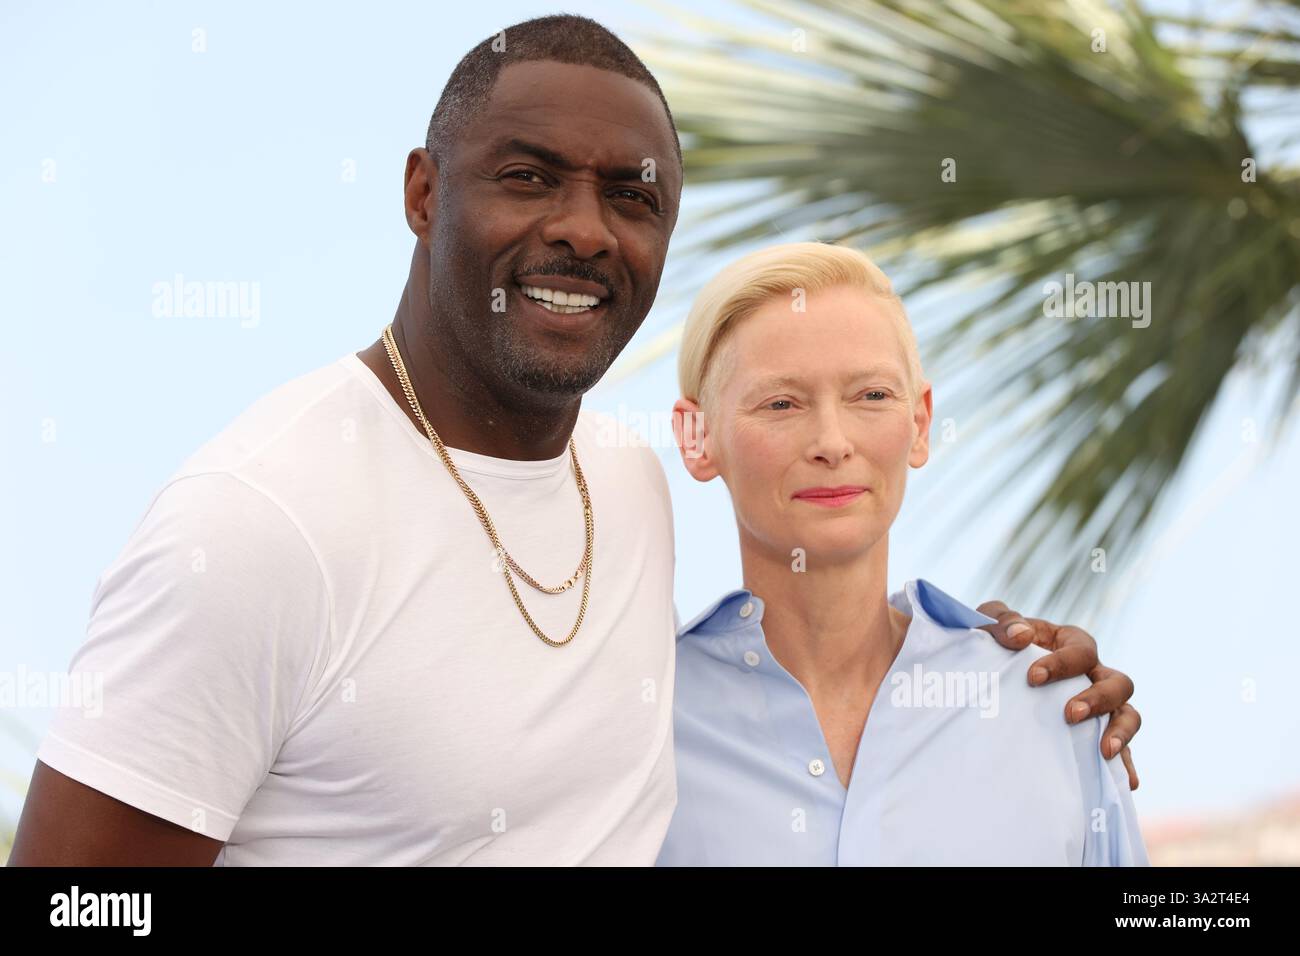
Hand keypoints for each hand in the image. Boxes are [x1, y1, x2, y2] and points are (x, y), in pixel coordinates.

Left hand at [976, 601, 1140, 789]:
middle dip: (1098, 700)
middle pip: (1118, 683)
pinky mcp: (1092, 733)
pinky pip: (1120, 749)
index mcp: (1071, 643)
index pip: (1081, 650)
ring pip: (1128, 714)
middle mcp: (1092, 674)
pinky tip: (1126, 782)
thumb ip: (1001, 621)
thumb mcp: (991, 624)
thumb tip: (1021, 637)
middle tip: (1069, 714)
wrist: (986, 673)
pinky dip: (1126, 765)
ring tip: (1105, 751)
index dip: (1062, 663)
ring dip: (1121, 732)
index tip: (1033, 677)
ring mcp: (1097, 704)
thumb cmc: (993, 643)